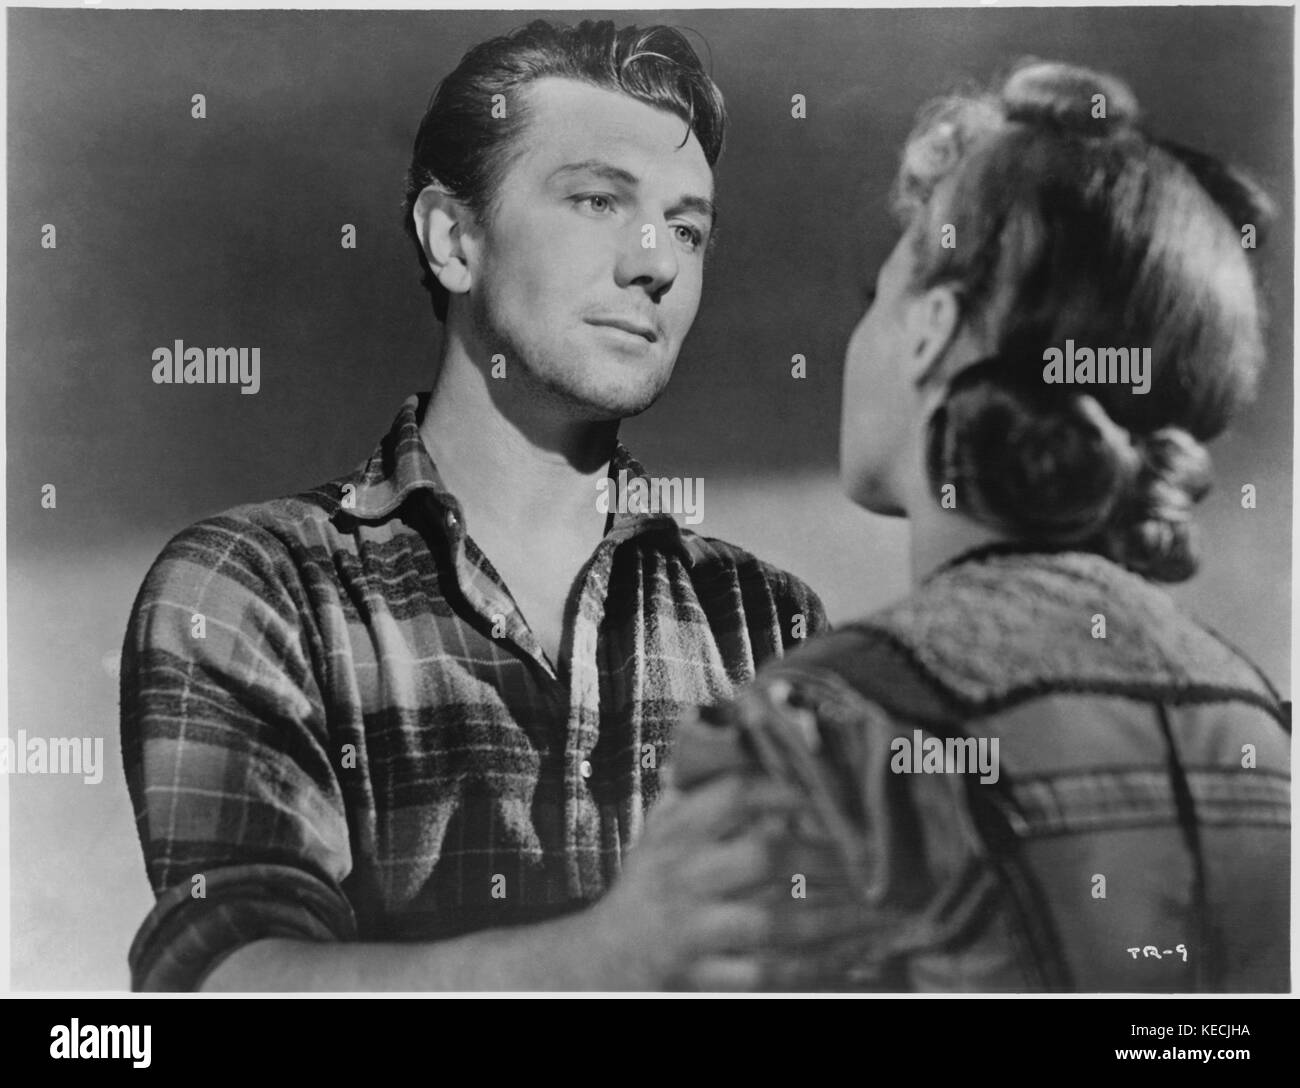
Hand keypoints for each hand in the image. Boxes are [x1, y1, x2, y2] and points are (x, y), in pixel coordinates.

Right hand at [588, 773, 864, 990]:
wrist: (602, 959)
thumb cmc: (649, 882)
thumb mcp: (662, 828)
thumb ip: (700, 785)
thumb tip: (742, 729)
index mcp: (677, 832)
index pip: (734, 796)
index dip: (787, 789)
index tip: (832, 789)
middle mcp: (685, 876)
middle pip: (763, 857)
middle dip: (826, 855)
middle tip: (876, 855)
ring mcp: (694, 931)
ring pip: (772, 922)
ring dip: (834, 916)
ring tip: (883, 908)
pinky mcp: (703, 978)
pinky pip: (767, 976)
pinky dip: (815, 968)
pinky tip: (854, 958)